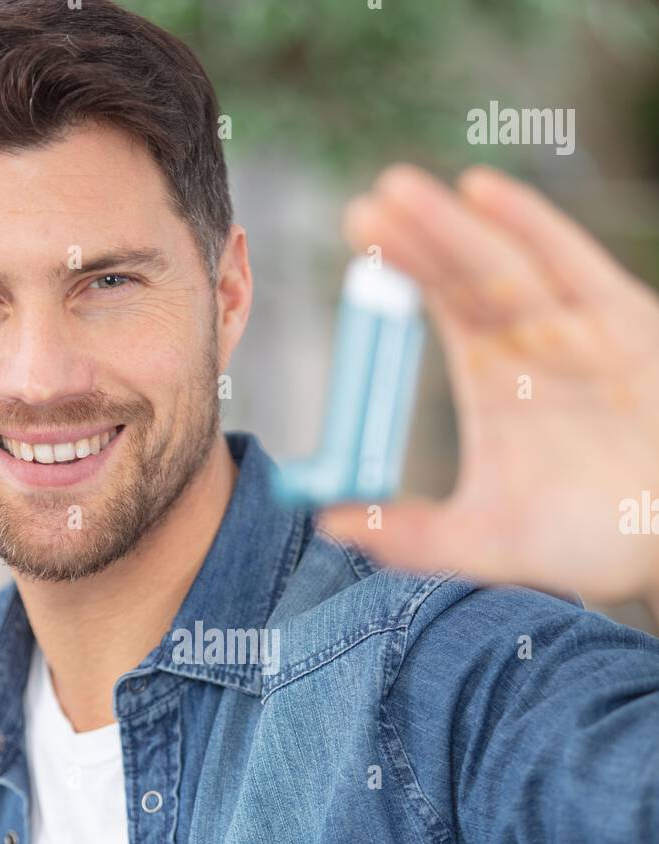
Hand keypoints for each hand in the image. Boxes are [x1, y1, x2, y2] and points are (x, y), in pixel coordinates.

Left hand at [316, 164, 658, 612]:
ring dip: (452, 227)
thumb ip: (412, 537)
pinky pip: (572, 267)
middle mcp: (532, 339)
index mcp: (494, 374)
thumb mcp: (486, 543)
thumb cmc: (585, 540)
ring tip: (398, 192)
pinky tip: (482, 192)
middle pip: (464, 272)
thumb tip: (327, 525)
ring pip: (505, 264)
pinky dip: (531, 228)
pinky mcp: (624, 324)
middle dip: (417, 237)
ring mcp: (578, 327)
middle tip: (362, 208)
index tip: (357, 232)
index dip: (401, 266)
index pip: (441, 301)